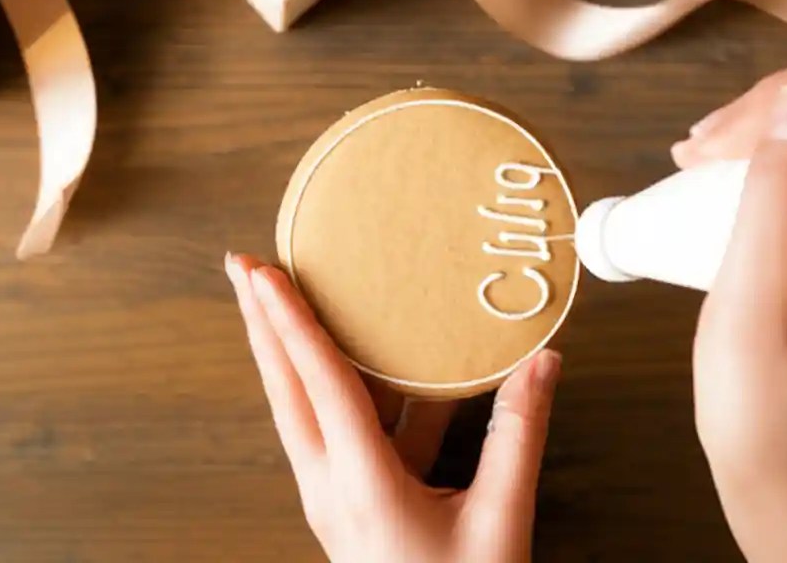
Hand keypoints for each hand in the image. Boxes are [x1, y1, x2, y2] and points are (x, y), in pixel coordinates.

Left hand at [225, 253, 561, 562]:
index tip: (262, 273)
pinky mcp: (347, 505)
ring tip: (281, 297)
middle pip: (285, 388)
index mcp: (362, 485)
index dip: (293, 322)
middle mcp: (331, 486)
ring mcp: (332, 497)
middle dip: (262, 323)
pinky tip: (371, 364)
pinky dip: (340, 390)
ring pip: (301, 409)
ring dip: (289, 352)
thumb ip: (518, 436)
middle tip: (244, 266)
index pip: (320, 384)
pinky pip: (334, 433)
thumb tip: (542, 363)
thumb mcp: (500, 519)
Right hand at [686, 56, 786, 562]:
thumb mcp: (753, 308)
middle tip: (702, 144)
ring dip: (774, 130)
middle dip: (786, 109)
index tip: (743, 130)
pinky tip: (722, 166)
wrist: (780, 481)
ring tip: (696, 154)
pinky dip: (782, 162)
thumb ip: (773, 203)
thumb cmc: (768, 417)